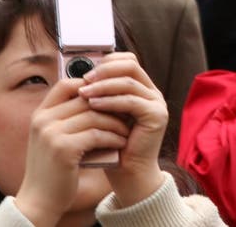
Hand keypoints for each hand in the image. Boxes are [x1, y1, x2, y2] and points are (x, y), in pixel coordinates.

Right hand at [14, 78, 130, 226]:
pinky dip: (113, 137)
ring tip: (127, 129)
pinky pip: (97, 134)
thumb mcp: (54, 139)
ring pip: (94, 116)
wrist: (39, 202)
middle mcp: (43, 120)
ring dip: (115, 122)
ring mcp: (51, 133)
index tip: (111, 97)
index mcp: (40, 114)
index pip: (66, 85)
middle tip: (128, 111)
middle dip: (109, 104)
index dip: (90, 87)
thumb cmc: (53, 170)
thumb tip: (97, 98)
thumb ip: (67, 119)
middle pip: (85, 99)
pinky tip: (122, 142)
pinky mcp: (63, 149)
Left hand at [79, 53, 167, 207]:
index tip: (85, 72)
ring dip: (103, 85)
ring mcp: (157, 103)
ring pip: (129, 82)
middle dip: (104, 70)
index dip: (107, 62)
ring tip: (83, 93)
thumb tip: (78, 75)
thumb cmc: (111, 145)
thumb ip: (100, 94)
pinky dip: (110, 101)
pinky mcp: (156, 116)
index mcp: (142, 88)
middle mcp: (152, 93)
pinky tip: (93, 105)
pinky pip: (131, 101)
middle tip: (84, 79)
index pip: (128, 61)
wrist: (127, 174)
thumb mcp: (104, 114)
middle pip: (130, 65)